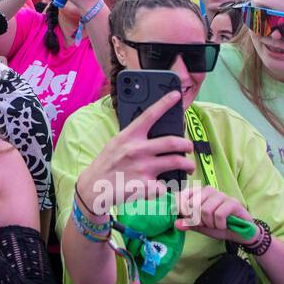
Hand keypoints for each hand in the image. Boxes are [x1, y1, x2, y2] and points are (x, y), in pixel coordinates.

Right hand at [77, 91, 195, 214]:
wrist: (93, 188)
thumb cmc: (106, 165)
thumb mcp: (115, 144)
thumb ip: (133, 138)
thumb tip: (154, 134)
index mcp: (129, 136)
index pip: (149, 114)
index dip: (165, 103)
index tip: (176, 95)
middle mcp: (137, 150)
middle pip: (173, 142)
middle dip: (188, 145)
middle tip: (189, 148)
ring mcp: (143, 168)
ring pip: (177, 162)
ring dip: (188, 165)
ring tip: (189, 167)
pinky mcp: (147, 186)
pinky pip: (167, 185)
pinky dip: (169, 186)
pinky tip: (165, 186)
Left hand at [174, 185, 253, 242]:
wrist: (240, 233)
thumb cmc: (218, 226)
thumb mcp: (200, 226)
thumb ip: (188, 224)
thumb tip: (176, 224)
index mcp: (198, 193)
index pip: (182, 196)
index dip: (182, 211)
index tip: (189, 220)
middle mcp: (209, 190)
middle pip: (193, 205)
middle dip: (198, 220)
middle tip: (206, 224)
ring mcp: (222, 195)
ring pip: (206, 210)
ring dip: (210, 223)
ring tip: (216, 225)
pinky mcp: (233, 202)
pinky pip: (219, 214)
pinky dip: (219, 224)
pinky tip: (224, 225)